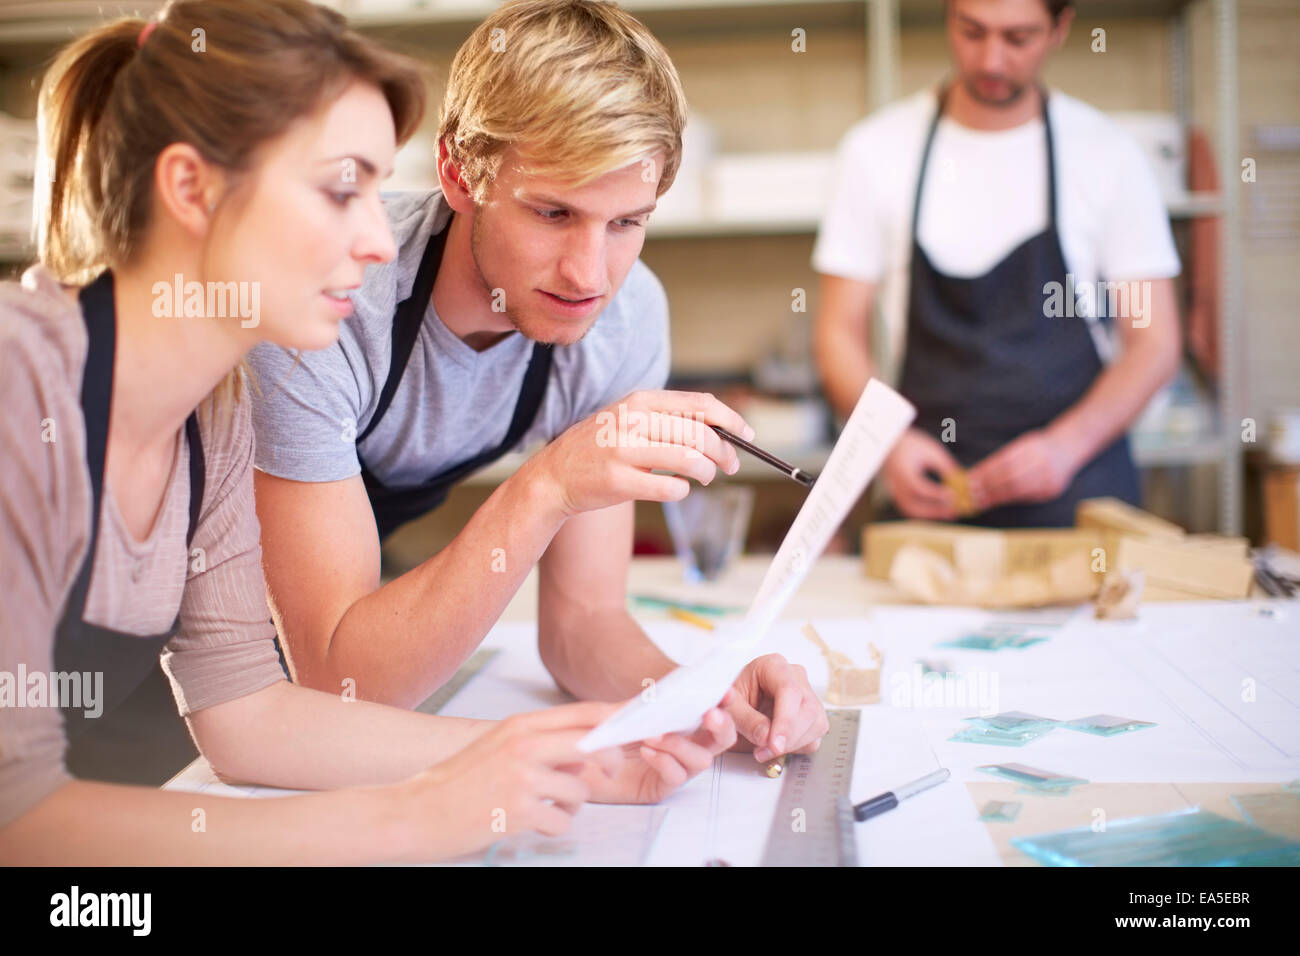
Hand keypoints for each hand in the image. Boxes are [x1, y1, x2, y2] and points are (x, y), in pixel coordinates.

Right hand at [395, 700, 617, 861]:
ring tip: (548, 806)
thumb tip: (585, 750)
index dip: (616, 719)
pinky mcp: (517, 811)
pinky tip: (533, 824)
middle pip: (592, 744)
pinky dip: (555, 827)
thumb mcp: (496, 746)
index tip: (638, 723)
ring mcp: (521, 778)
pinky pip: (562, 821)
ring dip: (573, 804)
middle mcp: (522, 746)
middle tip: (604, 774)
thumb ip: (539, 742)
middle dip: (608, 761)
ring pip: (580, 789)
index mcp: (518, 726)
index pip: (583, 714)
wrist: (414, 812)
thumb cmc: (456, 781)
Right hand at [522, 389, 753, 518]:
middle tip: (730, 466)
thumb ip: (669, 420)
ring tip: (705, 478)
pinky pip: (670, 489)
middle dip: (725, 453)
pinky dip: (682, 492)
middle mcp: (633, 421)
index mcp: (641, 401)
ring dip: (707, 473)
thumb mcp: (630, 420)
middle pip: (700, 434)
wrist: (554, 476)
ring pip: (689, 461)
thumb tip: (722, 430)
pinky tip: (676, 490)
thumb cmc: (601, 449)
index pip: (700, 405)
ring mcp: (624, 451)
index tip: (747, 435)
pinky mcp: (618, 481)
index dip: (731, 421)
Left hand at [582, 707, 736, 803]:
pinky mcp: (661, 786)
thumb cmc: (602, 730)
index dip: (726, 701)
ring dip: (682, 744)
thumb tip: (672, 691)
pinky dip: (665, 761)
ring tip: (654, 735)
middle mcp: (686, 742)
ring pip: (702, 759)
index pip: (716, 709)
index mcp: (683, 719)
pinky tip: (646, 751)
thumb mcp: (624, 708)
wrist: (577, 757)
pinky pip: (677, 776)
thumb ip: (648, 701)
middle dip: (721, 725)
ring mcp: (676, 765)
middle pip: (721, 738)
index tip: (725, 692)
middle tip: (709, 715)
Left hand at [722, 654, 828, 761]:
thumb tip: (766, 737)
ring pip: (816, 723)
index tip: (775, 744)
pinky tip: (775, 748)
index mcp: (773, 666)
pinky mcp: (811, 715)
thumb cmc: (731, 700)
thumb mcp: (729, 707)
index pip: (789, 690)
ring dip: (792, 744)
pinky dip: (797, 748)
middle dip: (789, 736)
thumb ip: (746, 720)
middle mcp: (795, 677)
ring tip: (764, 751)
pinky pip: (815, 736)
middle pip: (808, 708)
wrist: (733, 707)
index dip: (785, 720)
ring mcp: (807, 695)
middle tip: (765, 751)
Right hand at [883, 428, 960, 519]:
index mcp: (903, 472)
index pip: (919, 488)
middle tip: (954, 510)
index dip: (936, 494)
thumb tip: (961, 482)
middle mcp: (897, 486)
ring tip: (950, 513)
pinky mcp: (899, 496)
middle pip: (914, 506)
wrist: (891, 446)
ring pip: (912, 511)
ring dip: (932, 514)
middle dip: (935, 510)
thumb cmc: (913, 446)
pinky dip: (926, 512)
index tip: (952, 495)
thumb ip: (945, 466)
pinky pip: (912, 509)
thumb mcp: (931, 451)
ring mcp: (896, 493)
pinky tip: (941, 510)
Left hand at [965, 428, 1079, 510]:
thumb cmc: (1038, 447)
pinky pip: (1026, 497)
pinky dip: (1008, 500)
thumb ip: (1005, 457)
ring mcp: (1049, 478)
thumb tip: (978, 474)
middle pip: (1010, 477)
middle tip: (972, 492)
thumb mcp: (1023, 444)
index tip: (971, 478)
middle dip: (989, 486)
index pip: (1005, 461)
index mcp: (1032, 447)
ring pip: (1017, 490)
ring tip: (979, 500)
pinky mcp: (1051, 491)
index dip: (986, 471)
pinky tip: (995, 501)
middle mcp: (1042, 462)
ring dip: (996, 496)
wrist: (1068, 449)